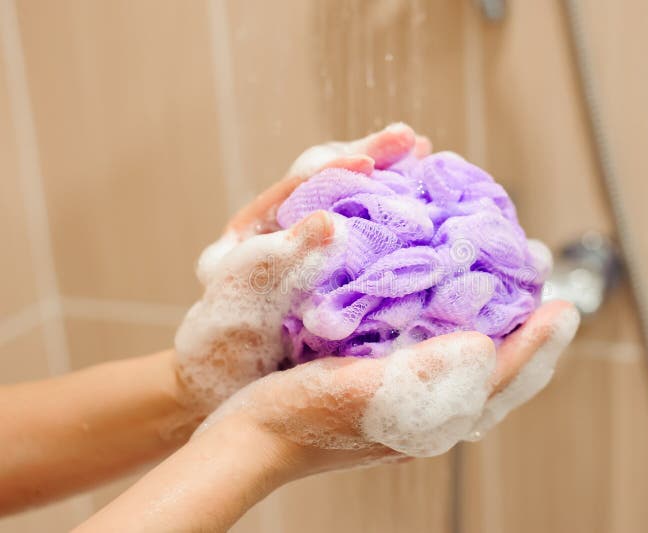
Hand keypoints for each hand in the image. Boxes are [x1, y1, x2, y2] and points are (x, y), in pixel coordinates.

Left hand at [173, 124, 431, 415]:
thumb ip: (282, 265)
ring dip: (385, 179)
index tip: (369, 162)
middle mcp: (280, 235)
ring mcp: (308, 255)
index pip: (297, 187)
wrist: (221, 396)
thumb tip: (333, 223)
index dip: (334, 170)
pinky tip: (423, 208)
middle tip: (411, 141)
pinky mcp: (334, 279)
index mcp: (251, 234)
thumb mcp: (243, 309)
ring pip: (349, 204)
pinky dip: (393, 220)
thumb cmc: (223, 356)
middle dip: (369, 157)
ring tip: (421, 156)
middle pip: (326, 182)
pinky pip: (367, 241)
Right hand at [196, 300, 579, 477]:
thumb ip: (424, 374)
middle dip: (533, 343)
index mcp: (433, 419)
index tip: (566, 305)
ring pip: (480, 380)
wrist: (253, 441)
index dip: (539, 343)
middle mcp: (432, 422)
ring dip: (507, 344)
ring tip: (519, 308)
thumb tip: (489, 348)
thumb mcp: (359, 388)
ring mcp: (413, 416)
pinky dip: (470, 347)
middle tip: (553, 301)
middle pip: (502, 383)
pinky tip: (460, 324)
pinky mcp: (390, 402)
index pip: (505, 379)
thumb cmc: (298, 414)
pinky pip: (449, 375)